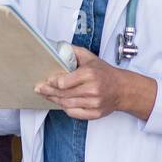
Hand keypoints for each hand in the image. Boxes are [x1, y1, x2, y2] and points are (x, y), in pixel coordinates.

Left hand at [33, 46, 155, 119]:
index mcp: (90, 74)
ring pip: (67, 105)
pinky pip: (74, 113)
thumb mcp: (90, 57)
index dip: (52, 83)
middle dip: (48, 92)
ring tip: (47, 95)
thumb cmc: (104, 72)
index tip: (46, 80)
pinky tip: (60, 102)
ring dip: (54, 100)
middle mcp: (92, 90)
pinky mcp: (95, 113)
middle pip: (63, 94)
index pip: (64, 83)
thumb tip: (57, 47)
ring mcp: (94, 103)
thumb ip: (73, 51)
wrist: (122, 89)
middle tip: (39, 89)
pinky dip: (65, 108)